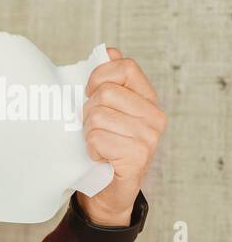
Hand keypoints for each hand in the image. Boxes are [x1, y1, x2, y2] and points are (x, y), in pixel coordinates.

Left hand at [77, 47, 166, 226]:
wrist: (106, 190)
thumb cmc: (102, 147)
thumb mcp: (104, 111)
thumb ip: (108, 82)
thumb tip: (109, 51)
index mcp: (147, 99)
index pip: (124, 67)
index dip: (98, 77)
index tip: (88, 93)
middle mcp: (154, 116)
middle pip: (105, 93)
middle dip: (88, 112)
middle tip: (93, 129)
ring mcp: (149, 137)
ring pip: (97, 116)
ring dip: (88, 132)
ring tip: (97, 144)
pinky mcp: (138, 156)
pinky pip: (98, 139)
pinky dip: (91, 149)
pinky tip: (100, 158)